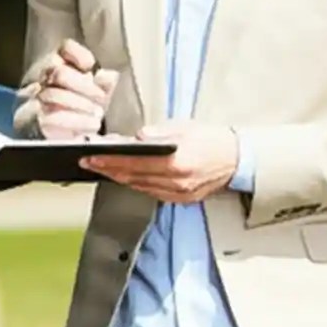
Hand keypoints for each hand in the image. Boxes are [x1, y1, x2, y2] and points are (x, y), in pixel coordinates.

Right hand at [14, 39, 119, 139]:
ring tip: (96, 118)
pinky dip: (72, 123)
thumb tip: (108, 76)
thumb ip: (101, 86)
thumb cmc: (71, 117)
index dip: (80, 55)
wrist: (46, 144)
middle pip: (59, 72)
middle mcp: (36, 80)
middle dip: (84, 87)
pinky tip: (86, 127)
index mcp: (52, 67)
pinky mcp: (26, 123)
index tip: (91, 67)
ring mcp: (28, 100)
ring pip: (53, 95)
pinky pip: (48, 119)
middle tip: (100, 99)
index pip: (64, 49)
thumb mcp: (90, 99)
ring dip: (80, 107)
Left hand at [78, 124, 237, 203]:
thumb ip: (159, 133)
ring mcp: (178, 193)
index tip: (91, 157)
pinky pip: (151, 192)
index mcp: (176, 162)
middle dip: (107, 170)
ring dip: (119, 177)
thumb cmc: (213, 140)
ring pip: (139, 187)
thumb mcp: (185, 128)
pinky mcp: (181, 199)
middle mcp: (175, 182)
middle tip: (88, 162)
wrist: (238, 160)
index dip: (108, 161)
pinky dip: (136, 184)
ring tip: (102, 167)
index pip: (133, 162)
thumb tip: (137, 137)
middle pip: (132, 177)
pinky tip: (125, 176)